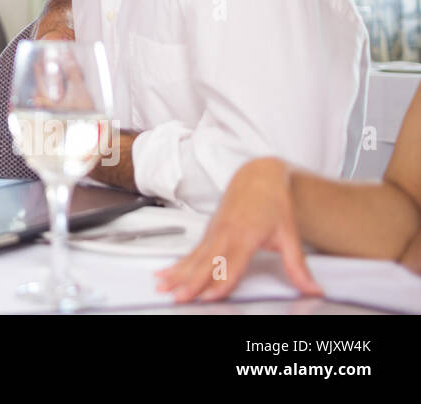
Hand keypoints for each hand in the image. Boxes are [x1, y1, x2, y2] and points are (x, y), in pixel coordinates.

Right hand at [154, 157, 321, 301]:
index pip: (231, 264)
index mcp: (246, 235)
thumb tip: (313, 289)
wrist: (258, 176)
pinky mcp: (209, 232)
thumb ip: (297, 266)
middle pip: (205, 263)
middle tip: (177, 297)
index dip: (219, 282)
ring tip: (161, 285)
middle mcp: (226, 233)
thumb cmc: (273, 202)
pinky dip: (177, 263)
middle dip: (190, 282)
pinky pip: (191, 251)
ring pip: (193, 257)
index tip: (208, 297)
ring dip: (177, 273)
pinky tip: (165, 272)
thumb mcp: (290, 235)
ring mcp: (214, 232)